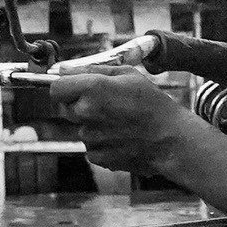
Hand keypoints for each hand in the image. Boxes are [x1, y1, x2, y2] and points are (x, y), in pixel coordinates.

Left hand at [49, 68, 204, 179]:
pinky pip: (91, 146)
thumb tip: (66, 69)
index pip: (55, 88)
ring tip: (120, 121)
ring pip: (80, 128)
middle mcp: (87, 113)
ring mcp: (91, 138)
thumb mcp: (128, 75)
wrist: (170, 139)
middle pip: (66, 108)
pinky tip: (122, 136)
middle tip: (106, 103)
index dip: (63, 87)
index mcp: (93, 89)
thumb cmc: (153, 104)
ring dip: (93, 124)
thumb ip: (92, 70)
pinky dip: (102, 142)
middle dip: (80, 104)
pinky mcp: (97, 157)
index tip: (72, 88)